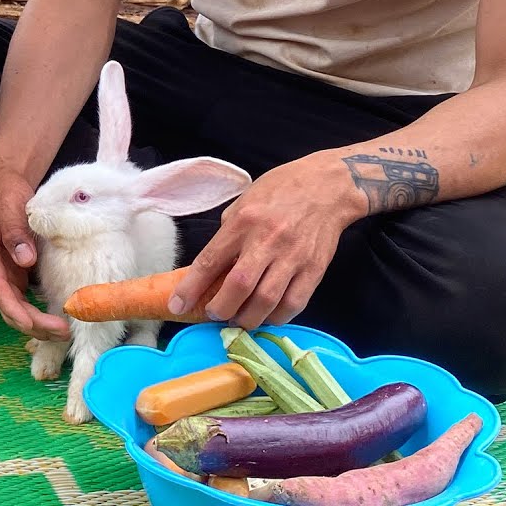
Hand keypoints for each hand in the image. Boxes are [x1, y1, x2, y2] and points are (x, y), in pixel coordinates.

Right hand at [0, 169, 70, 340]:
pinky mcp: (14, 273)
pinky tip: (57, 320)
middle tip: (61, 330)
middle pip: (5, 302)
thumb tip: (25, 260)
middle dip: (31, 322)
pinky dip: (38, 312)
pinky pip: (23, 300)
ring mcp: (2, 272)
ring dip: (36, 323)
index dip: (12, 306)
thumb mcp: (9, 203)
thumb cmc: (6, 191)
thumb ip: (14, 230)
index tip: (32, 322)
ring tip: (63, 331)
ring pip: (14, 306)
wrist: (5, 185)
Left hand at [168, 155, 363, 329]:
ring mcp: (293, 257)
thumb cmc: (280, 190)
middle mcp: (267, 241)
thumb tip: (213, 265)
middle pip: (239, 287)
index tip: (177, 305)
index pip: (210, 261)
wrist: (328, 186)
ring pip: (266, 301)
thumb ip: (228, 233)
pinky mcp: (314, 269)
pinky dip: (277, 317)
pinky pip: (294, 303)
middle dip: (221, 309)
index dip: (191, 288)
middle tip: (214, 314)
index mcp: (243, 222)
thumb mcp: (243, 202)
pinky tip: (267, 315)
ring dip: (248, 318)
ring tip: (238, 320)